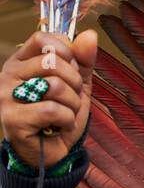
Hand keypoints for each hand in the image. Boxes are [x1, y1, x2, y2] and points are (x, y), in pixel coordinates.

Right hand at [0, 29, 95, 167]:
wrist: (54, 152)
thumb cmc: (62, 116)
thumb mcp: (78, 85)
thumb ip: (83, 61)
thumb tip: (91, 34)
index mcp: (22, 61)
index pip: (44, 39)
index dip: (67, 53)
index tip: (72, 71)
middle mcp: (9, 75)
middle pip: (52, 62)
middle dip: (75, 84)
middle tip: (70, 99)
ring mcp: (7, 96)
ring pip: (55, 86)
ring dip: (73, 105)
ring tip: (64, 114)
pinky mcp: (12, 119)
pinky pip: (52, 110)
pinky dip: (66, 120)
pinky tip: (58, 127)